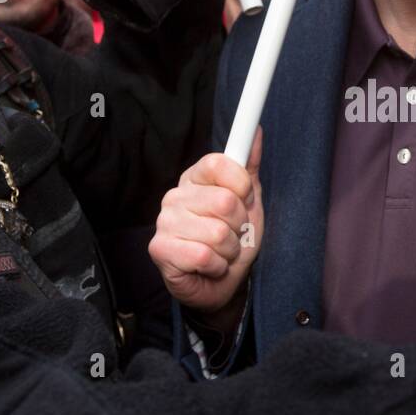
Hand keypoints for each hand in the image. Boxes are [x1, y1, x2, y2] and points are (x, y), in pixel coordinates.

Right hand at [150, 129, 263, 313]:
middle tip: (232, 234)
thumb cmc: (233, 240)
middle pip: (225, 201)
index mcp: (195, 179)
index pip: (220, 163)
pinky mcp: (159, 249)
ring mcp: (164, 222)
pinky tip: (209, 266)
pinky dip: (217, 266)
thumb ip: (249, 167)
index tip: (244, 200)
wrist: (221, 284)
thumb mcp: (249, 203)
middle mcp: (175, 196)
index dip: (242, 186)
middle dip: (239, 225)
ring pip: (217, 232)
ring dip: (229, 249)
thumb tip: (256, 130)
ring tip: (220, 253)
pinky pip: (204, 255)